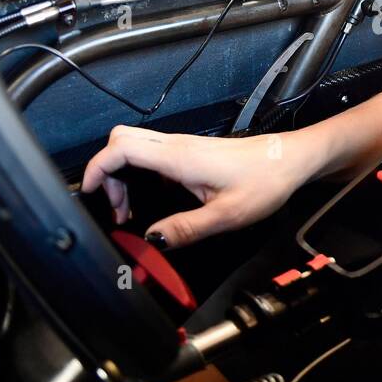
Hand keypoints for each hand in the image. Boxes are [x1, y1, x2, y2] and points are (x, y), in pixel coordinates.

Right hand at [81, 126, 309, 246]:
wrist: (291, 160)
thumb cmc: (265, 181)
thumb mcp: (225, 216)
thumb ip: (184, 229)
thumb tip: (151, 240)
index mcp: (178, 158)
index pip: (119, 148)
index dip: (96, 168)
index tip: (90, 193)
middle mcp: (177, 145)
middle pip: (120, 141)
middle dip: (106, 173)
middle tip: (118, 210)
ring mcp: (183, 145)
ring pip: (134, 146)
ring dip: (123, 175)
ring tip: (131, 211)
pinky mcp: (191, 151)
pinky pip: (152, 154)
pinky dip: (139, 173)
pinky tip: (152, 199)